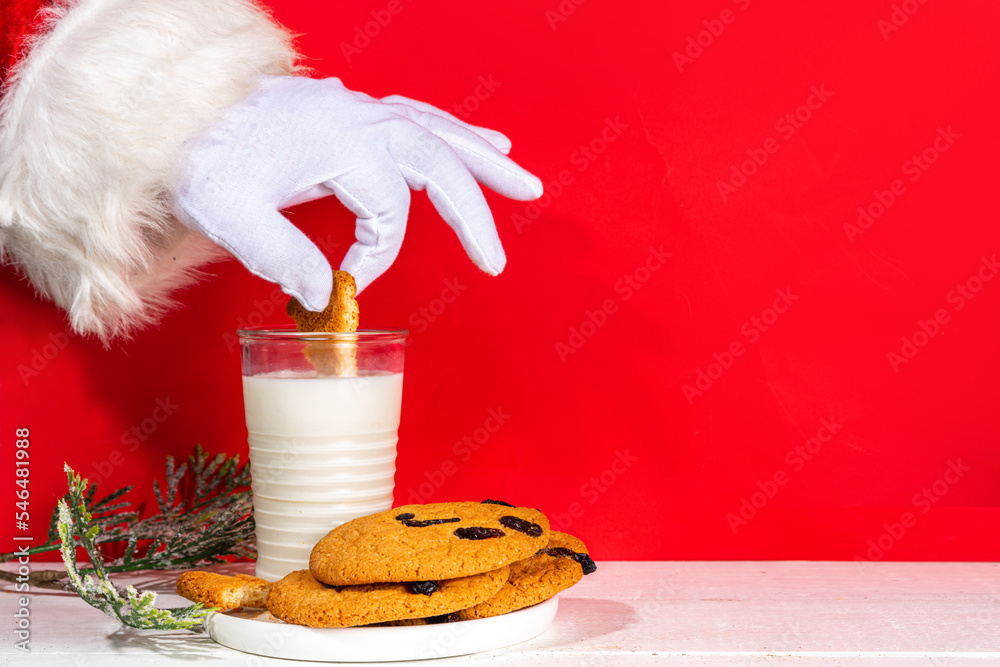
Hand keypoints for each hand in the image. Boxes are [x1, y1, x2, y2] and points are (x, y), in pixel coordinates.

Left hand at [173, 76, 542, 309]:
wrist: (178, 110)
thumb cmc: (202, 156)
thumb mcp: (227, 211)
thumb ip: (279, 254)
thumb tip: (324, 293)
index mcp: (339, 143)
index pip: (387, 214)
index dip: (375, 259)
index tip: (346, 287)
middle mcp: (360, 119)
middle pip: (439, 161)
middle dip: (475, 208)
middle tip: (496, 255)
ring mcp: (359, 110)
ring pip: (439, 131)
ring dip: (483, 159)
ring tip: (523, 181)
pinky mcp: (353, 112)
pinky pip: (419, 117)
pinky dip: (454, 131)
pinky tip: (480, 139)